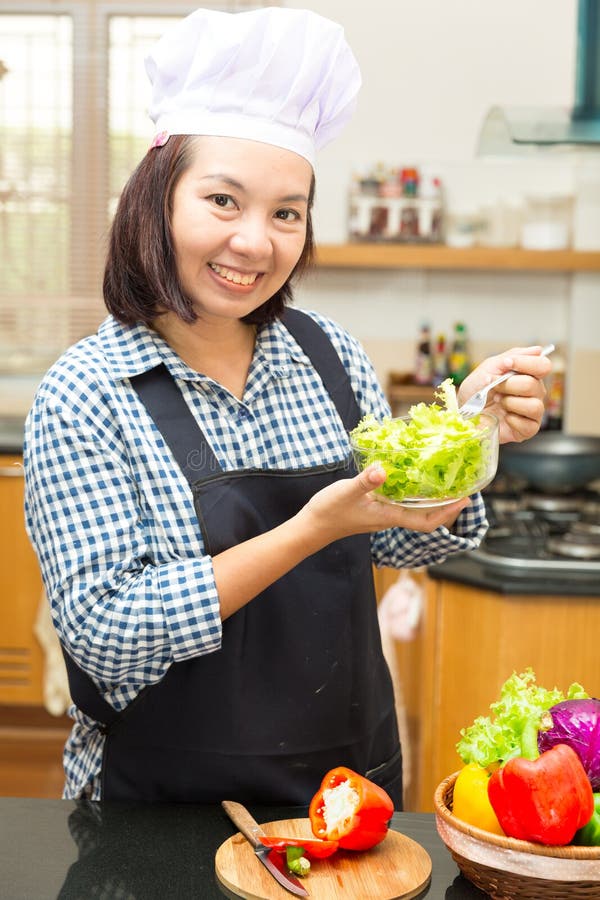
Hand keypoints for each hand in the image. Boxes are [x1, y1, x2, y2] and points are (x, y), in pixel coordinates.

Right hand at [300, 463, 469, 542]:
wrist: (312, 527)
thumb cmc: (328, 512)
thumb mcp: (346, 492)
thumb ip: (365, 481)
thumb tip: (384, 471)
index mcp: (388, 516)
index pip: (425, 521)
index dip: (447, 513)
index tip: (464, 499)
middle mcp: (389, 518)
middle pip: (426, 518)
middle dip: (447, 506)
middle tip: (462, 488)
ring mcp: (383, 515)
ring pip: (415, 512)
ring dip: (433, 502)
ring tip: (445, 484)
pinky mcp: (375, 510)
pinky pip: (403, 505)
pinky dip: (415, 496)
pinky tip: (413, 481)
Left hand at [458, 346, 551, 443]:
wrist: (463, 414)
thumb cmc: (476, 391)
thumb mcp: (488, 368)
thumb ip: (512, 357)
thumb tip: (537, 350)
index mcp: (528, 374)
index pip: (543, 365)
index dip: (526, 363)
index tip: (506, 364)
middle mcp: (535, 392)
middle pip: (533, 385)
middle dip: (508, 385)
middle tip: (494, 388)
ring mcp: (533, 411)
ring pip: (534, 406)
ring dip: (510, 403)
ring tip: (498, 402)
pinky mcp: (528, 429)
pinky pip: (528, 425)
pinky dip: (511, 420)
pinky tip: (503, 417)